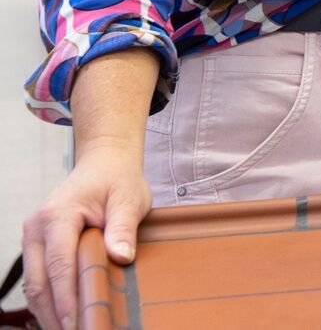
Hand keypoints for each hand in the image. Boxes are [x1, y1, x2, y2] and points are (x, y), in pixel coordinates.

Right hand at [23, 143, 150, 329]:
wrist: (103, 163)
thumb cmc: (117, 180)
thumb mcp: (129, 198)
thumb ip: (123, 226)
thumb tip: (121, 256)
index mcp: (57, 216)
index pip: (59, 265)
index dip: (66, 298)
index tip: (75, 323)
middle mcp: (36, 228)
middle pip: (40, 281)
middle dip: (54, 313)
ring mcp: (33, 238)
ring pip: (34, 284)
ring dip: (48, 311)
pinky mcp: (37, 246)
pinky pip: (39, 278)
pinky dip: (48, 299)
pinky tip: (62, 316)